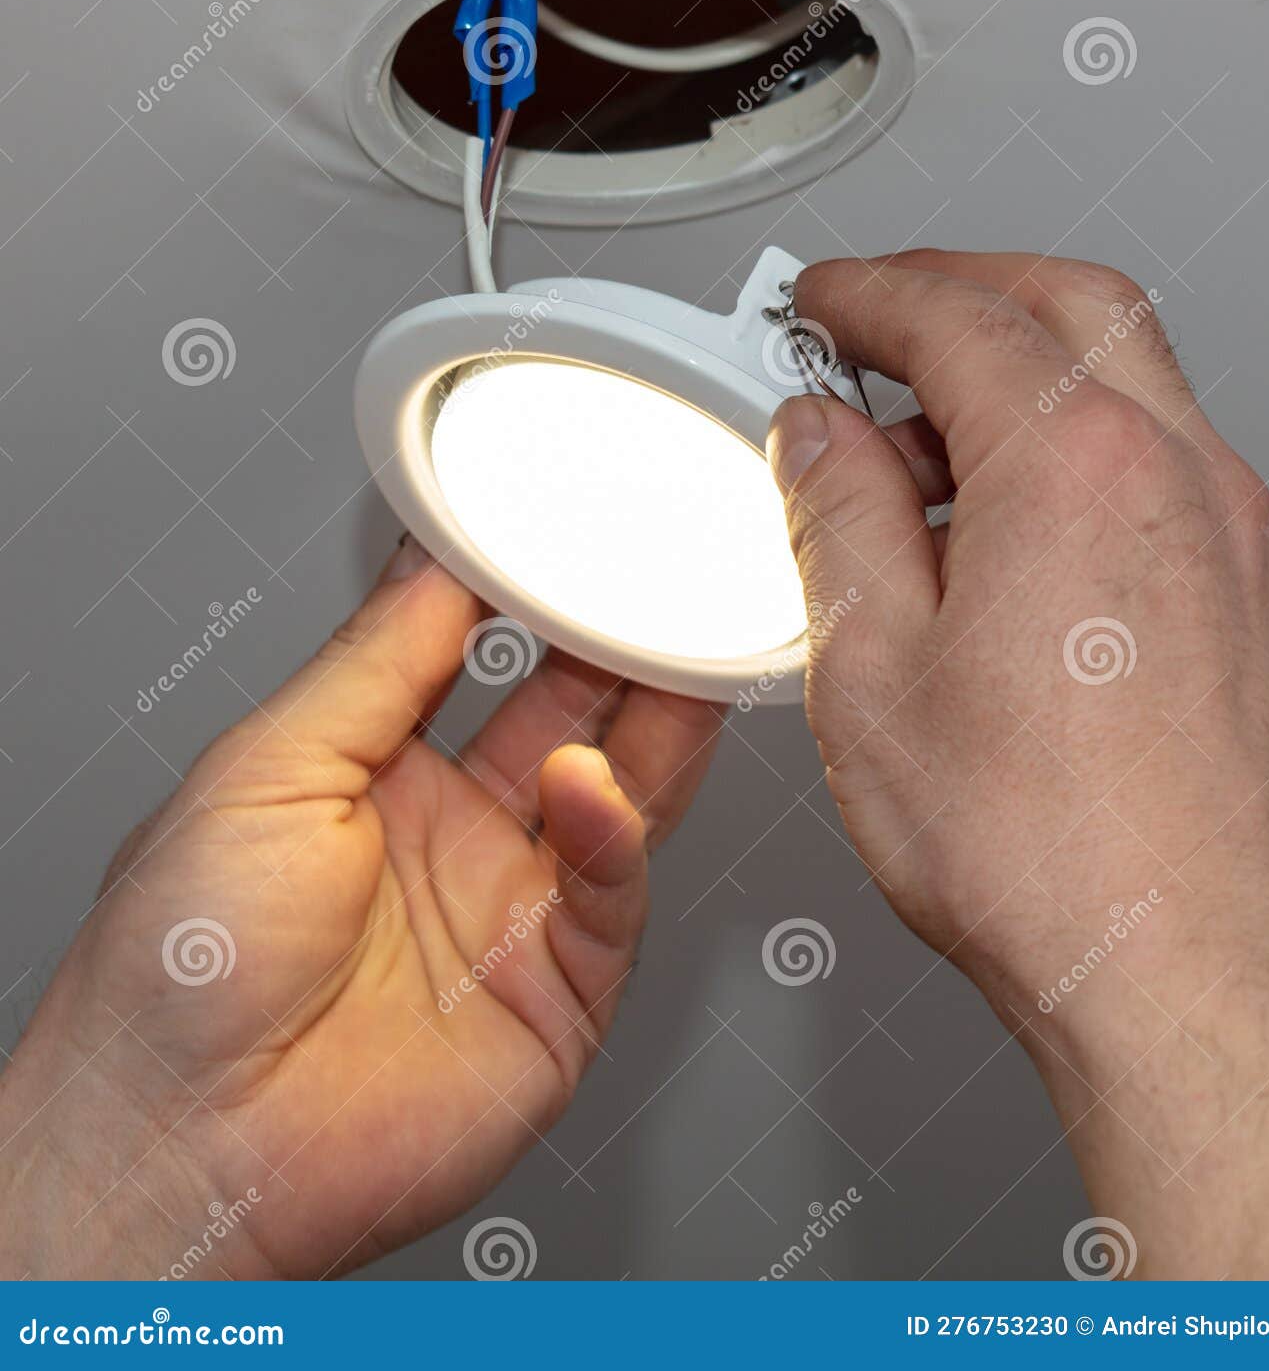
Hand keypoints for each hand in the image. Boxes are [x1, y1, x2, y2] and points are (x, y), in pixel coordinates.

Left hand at [0, 539, 720, 1278]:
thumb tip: (437, 566)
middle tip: (658, 581)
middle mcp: (451, 838)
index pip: (476, 657)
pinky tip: (592, 786)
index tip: (567, 533)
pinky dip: (614, 832)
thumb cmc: (176, 969)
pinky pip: (612, 894)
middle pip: (567, 715)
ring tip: (683, 651)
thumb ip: (372, 665)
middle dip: (617, 645)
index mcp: (374, 774)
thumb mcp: (266, 769)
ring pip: (617, 798)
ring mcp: (509, 913)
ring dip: (656, 724)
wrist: (181, 1145)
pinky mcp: (557, 993)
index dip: (524, 595)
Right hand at [767, 251, 1268, 1277]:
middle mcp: (1176, 476)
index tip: (821, 301)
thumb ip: (839, 519)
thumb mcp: (872, 670)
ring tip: (919, 447)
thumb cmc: (1047, 854)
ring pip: (1126, 371)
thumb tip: (819, 438)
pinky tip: (1003, 521)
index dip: (870, 292)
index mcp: (1075, 471)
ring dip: (1020, 365)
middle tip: (875, 320)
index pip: (959, 315)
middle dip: (960, 287)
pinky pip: (1155, 453)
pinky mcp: (1246, 587)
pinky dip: (1073, 438)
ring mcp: (1228, 530)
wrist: (1178, 969)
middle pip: (1068, 301)